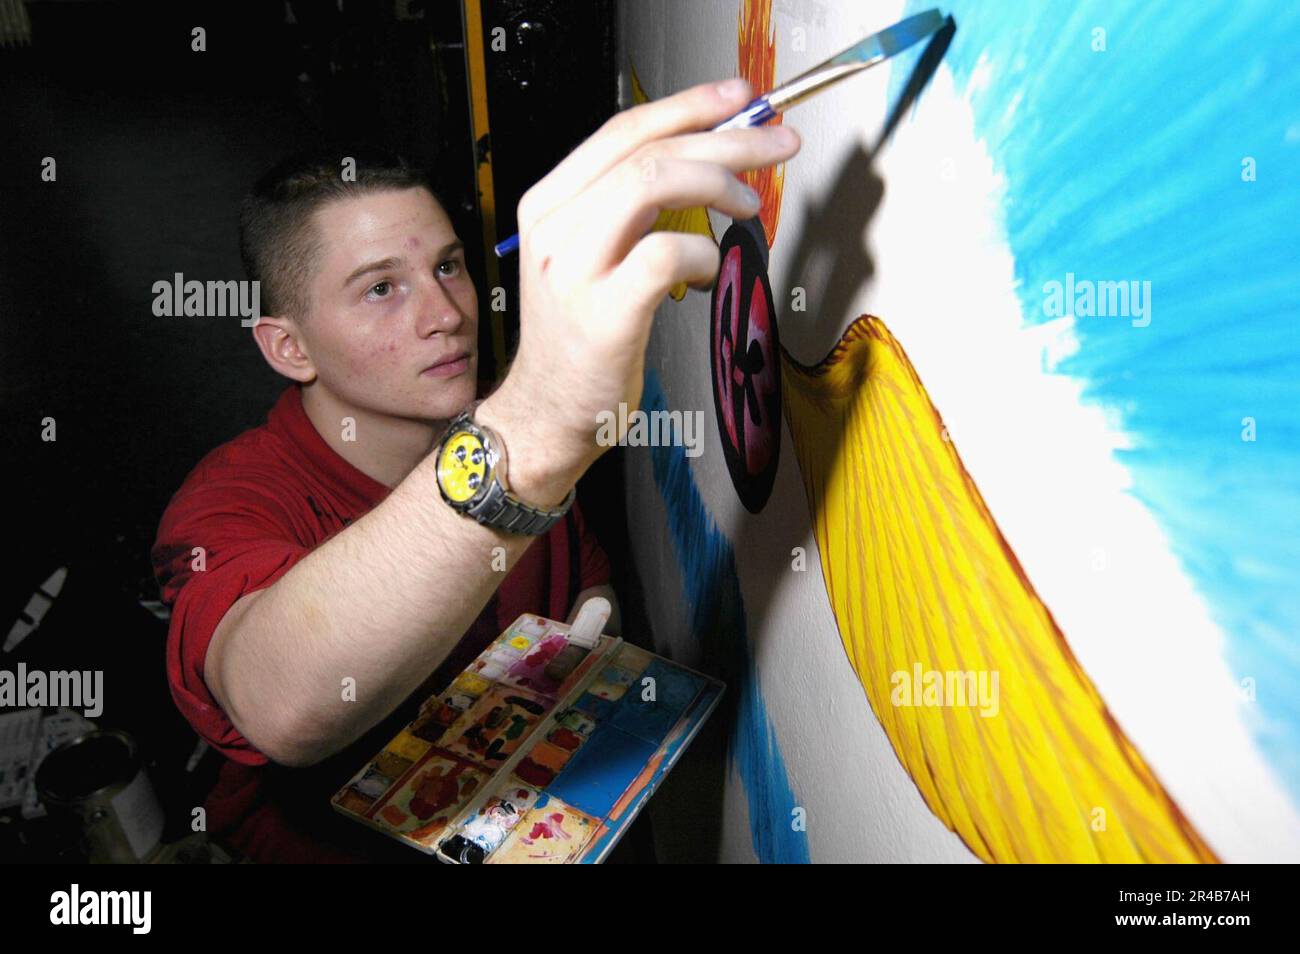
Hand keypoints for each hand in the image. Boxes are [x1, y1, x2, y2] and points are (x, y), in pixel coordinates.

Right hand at [492, 78, 800, 488]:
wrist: (546, 412)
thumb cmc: (580, 340)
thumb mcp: (590, 256)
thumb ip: (629, 208)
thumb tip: (704, 160)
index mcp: (550, 203)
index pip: (624, 130)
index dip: (690, 107)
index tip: (742, 98)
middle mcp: (556, 227)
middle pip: (649, 151)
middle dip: (727, 139)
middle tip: (777, 146)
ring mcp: (575, 269)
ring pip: (654, 184)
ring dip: (719, 184)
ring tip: (749, 207)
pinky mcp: (604, 313)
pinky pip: (667, 254)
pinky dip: (704, 252)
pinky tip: (710, 268)